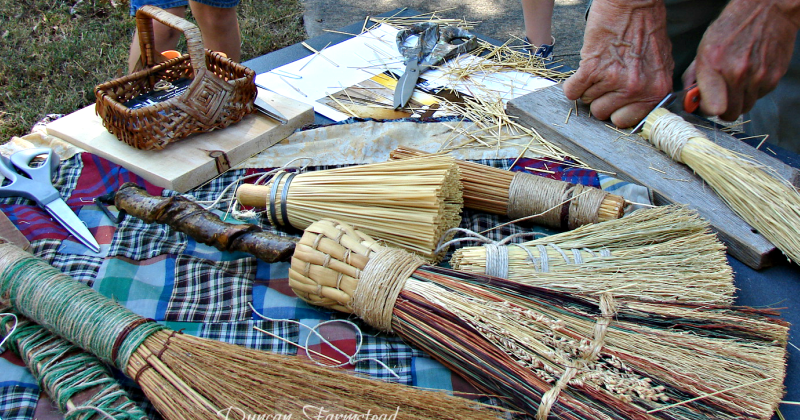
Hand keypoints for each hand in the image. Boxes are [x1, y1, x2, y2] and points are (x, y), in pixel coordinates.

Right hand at [563, 0, 673, 127]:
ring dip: (588, 86)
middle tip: (605, 82)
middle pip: (602, 114)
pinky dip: (572, 85)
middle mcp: (635, 89)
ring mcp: (613, 80)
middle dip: (600, 100)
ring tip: (600, 67)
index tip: (613, 102)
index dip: (616, 110)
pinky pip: (572, 91)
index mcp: (655, 91)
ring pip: (587, 101)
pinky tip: (583, 72)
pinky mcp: (592, 68)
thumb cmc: (647, 26)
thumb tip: (635, 108)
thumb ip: (649, 89)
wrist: (633, 3)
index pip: (625, 122)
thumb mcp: (660, 63)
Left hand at [691, 0, 799, 120]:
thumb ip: (695, 75)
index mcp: (714, 65)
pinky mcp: (774, 77)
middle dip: (723, 109)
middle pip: (730, 113)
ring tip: (736, 82)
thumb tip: (689, 97)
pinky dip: (754, 90)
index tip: (706, 105)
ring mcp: (759, 76)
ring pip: (746, 107)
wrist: (767, 11)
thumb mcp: (703, 48)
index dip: (708, 110)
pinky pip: (760, 96)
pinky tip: (751, 74)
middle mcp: (737, 73)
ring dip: (739, 100)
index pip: (712, 108)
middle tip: (721, 98)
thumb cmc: (731, 28)